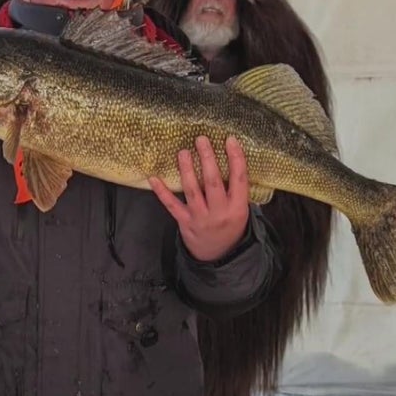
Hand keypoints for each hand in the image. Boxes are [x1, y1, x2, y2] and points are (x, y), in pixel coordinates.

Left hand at [149, 136, 250, 262]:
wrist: (218, 256)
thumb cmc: (230, 226)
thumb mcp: (242, 212)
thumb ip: (238, 192)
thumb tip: (236, 161)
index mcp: (237, 208)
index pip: (239, 179)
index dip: (236, 159)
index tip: (230, 140)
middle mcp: (219, 212)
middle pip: (212, 181)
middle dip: (207, 159)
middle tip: (201, 140)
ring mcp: (200, 218)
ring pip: (192, 190)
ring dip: (187, 170)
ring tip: (183, 152)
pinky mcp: (184, 222)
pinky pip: (171, 205)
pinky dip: (162, 192)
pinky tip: (154, 178)